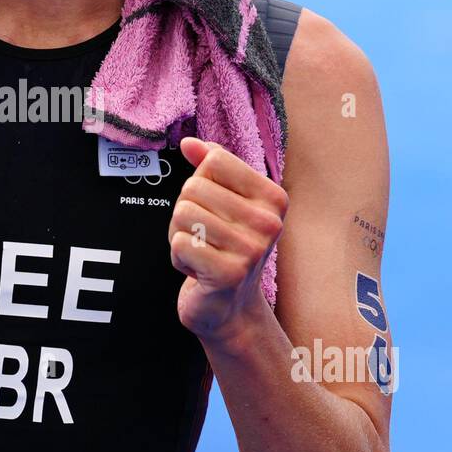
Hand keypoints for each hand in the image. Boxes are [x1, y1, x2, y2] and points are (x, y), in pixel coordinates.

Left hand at [169, 136, 288, 345]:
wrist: (229, 309)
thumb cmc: (224, 249)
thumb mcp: (223, 203)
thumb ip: (209, 168)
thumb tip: (189, 143)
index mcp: (273, 198)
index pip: (215, 160)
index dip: (200, 183)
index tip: (214, 210)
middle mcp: (269, 222)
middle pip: (194, 187)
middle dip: (186, 212)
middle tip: (204, 237)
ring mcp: (252, 249)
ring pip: (183, 213)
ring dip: (180, 235)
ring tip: (201, 252)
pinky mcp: (229, 273)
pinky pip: (180, 243)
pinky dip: (178, 257)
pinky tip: (198, 270)